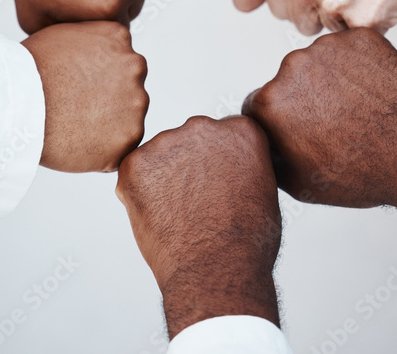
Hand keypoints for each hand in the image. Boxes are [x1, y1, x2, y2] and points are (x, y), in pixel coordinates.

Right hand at [22, 22, 147, 172]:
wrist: (17, 107)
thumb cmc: (28, 72)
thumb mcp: (62, 35)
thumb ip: (91, 41)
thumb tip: (96, 51)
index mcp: (118, 38)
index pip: (120, 60)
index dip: (98, 77)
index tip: (77, 85)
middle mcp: (134, 66)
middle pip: (129, 87)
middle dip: (108, 99)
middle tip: (75, 107)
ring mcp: (136, 103)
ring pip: (127, 118)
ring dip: (108, 125)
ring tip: (74, 125)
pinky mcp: (129, 138)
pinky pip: (121, 146)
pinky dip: (105, 150)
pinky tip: (80, 142)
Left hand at [116, 116, 281, 337]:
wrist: (217, 270)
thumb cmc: (246, 241)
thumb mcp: (263, 189)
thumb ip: (243, 165)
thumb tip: (228, 168)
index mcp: (240, 130)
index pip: (223, 135)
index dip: (219, 164)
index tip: (219, 186)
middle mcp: (203, 127)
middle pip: (189, 140)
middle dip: (189, 166)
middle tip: (196, 204)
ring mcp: (167, 143)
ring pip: (160, 157)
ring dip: (163, 179)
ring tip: (178, 215)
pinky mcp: (135, 164)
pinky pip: (133, 174)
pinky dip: (139, 193)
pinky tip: (159, 217)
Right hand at [242, 28, 396, 222]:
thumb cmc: (364, 172)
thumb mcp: (299, 185)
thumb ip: (269, 158)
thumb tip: (262, 145)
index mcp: (271, 102)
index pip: (258, 104)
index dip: (279, 122)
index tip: (300, 130)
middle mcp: (292, 67)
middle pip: (288, 80)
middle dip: (304, 98)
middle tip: (334, 122)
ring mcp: (329, 48)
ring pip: (320, 62)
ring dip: (331, 79)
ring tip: (357, 109)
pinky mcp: (360, 37)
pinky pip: (351, 49)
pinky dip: (359, 66)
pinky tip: (372, 93)